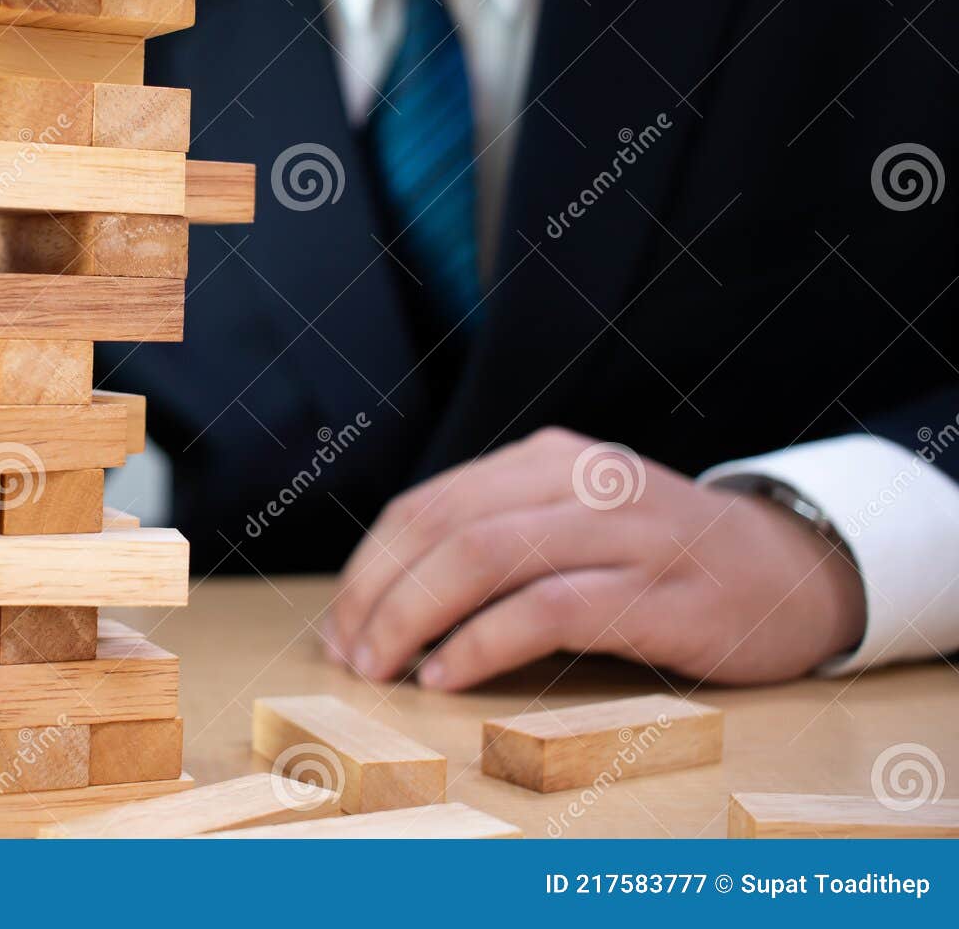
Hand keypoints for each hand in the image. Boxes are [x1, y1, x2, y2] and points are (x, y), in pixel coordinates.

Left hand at [324, 428, 866, 687]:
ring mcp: (624, 534)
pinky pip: (546, 611)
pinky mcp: (661, 595)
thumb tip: (385, 596)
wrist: (794, 572)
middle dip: (378, 597)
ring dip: (412, 619)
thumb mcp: (575, 516)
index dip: (370, 566)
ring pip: (483, 559)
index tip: (342, 623)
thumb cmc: (660, 555)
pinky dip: (481, 645)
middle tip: (352, 656)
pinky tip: (448, 676)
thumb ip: (497, 534)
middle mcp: (581, 481)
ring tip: (385, 669)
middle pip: (443, 528)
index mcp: (548, 459)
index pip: (428, 504)